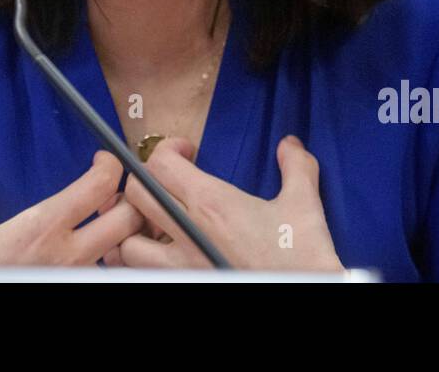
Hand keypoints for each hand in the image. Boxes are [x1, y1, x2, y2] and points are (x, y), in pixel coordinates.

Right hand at [0, 149, 144, 266]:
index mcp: (45, 227)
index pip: (100, 185)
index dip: (111, 166)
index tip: (102, 161)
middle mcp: (70, 253)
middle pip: (128, 219)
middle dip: (130, 201)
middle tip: (112, 193)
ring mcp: (75, 276)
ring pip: (122, 250)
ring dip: (121, 233)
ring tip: (104, 223)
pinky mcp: (73, 290)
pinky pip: (103, 272)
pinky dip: (107, 258)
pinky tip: (91, 252)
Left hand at [107, 135, 343, 271]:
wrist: (308, 293)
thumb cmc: (301, 257)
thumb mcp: (303, 206)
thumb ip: (296, 168)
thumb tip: (290, 145)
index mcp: (212, 203)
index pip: (160, 163)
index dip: (167, 150)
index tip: (186, 153)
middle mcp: (189, 232)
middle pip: (135, 194)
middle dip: (144, 180)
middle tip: (165, 183)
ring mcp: (182, 265)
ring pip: (129, 242)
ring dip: (136, 230)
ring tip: (156, 224)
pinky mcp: (185, 284)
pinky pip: (144, 273)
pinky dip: (143, 262)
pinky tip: (162, 255)